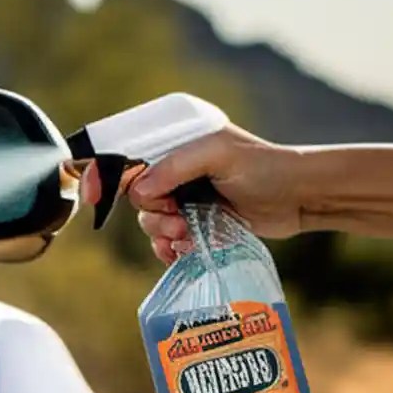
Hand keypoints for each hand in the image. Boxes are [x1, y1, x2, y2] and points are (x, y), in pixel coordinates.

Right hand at [76, 124, 305, 263]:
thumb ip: (175, 166)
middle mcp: (174, 168)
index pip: (125, 155)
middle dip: (151, 212)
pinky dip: (168, 248)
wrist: (300, 197)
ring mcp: (183, 196)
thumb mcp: (218, 154)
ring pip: (148, 220)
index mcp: (174, 142)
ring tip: (188, 235)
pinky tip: (184, 251)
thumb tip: (138, 191)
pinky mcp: (194, 222)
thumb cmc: (266, 167)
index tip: (92, 197)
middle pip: (133, 194)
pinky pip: (164, 240)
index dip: (103, 174)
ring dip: (162, 232)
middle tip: (176, 218)